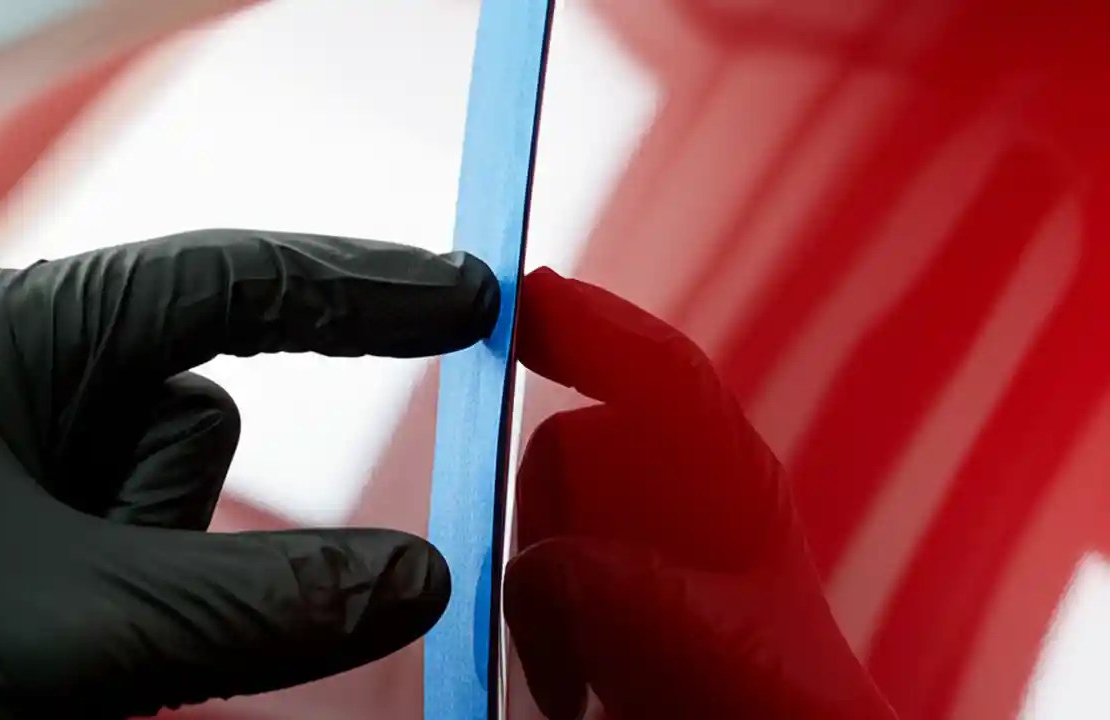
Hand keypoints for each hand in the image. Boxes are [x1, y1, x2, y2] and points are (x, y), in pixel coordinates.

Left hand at [0, 230, 498, 718]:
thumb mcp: (60, 627)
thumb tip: (418, 579)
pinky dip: (120, 624)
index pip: (228, 282)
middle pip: (196, 427)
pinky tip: (33, 669)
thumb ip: (258, 605)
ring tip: (28, 658)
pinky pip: (129, 571)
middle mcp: (4, 389)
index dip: (362, 285)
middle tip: (89, 618)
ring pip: (168, 517)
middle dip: (181, 524)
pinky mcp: (6, 553)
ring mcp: (2, 474)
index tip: (470, 294)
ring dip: (143, 595)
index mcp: (2, 340)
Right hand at [503, 269, 895, 719]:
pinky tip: (575, 674)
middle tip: (562, 594)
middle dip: (551, 511)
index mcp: (729, 478)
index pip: (659, 368)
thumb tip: (535, 568)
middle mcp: (688, 497)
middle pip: (579, 440)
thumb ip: (598, 581)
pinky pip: (550, 571)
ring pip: (554, 512)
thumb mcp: (686, 635)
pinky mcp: (621, 593)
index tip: (523, 296)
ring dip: (547, 581)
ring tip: (584, 661)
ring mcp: (651, 546)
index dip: (591, 321)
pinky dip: (545, 619)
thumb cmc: (771, 705)